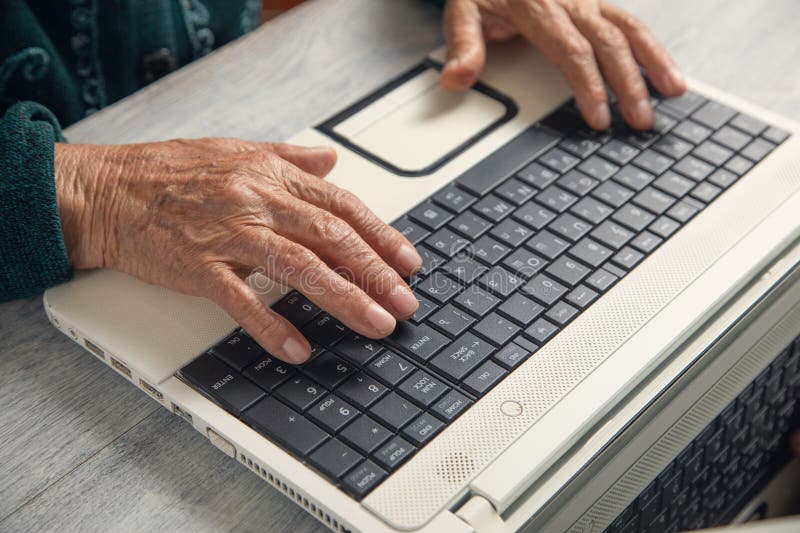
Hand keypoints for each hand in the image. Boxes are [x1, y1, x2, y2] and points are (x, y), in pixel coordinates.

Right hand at [54, 139, 420, 363]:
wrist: (106, 190)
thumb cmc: (170, 173)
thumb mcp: (237, 150)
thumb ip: (290, 158)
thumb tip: (331, 161)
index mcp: (271, 175)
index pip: (342, 206)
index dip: (381, 236)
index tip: (408, 263)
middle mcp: (257, 201)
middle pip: (331, 238)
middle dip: (376, 273)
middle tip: (404, 304)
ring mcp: (229, 234)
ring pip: (299, 267)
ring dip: (343, 298)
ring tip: (375, 324)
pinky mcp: (198, 266)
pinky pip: (241, 299)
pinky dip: (271, 325)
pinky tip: (297, 347)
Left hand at [440, 0, 686, 129]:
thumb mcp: (462, 9)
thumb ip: (462, 45)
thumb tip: (457, 79)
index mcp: (539, 7)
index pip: (572, 51)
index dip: (589, 86)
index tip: (599, 117)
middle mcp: (571, 2)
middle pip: (609, 44)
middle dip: (629, 84)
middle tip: (640, 121)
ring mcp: (588, 0)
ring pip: (630, 29)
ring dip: (654, 62)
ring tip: (674, 92)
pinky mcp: (597, 2)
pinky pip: (630, 22)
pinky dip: (651, 47)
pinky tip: (666, 70)